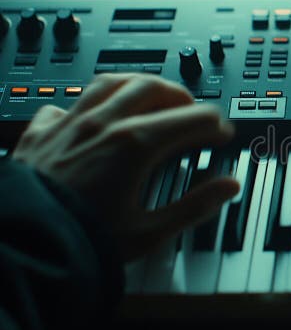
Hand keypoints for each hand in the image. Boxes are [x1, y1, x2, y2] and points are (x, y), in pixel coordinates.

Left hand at [12, 73, 239, 260]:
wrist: (22, 247)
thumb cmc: (82, 241)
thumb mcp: (150, 232)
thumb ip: (195, 206)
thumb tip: (228, 188)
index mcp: (135, 144)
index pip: (192, 117)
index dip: (214, 125)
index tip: (221, 135)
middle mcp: (102, 125)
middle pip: (153, 87)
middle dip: (181, 96)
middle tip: (193, 113)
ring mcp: (69, 125)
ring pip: (110, 82)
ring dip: (137, 85)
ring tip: (150, 95)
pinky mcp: (40, 134)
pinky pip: (65, 104)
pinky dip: (84, 104)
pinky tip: (89, 115)